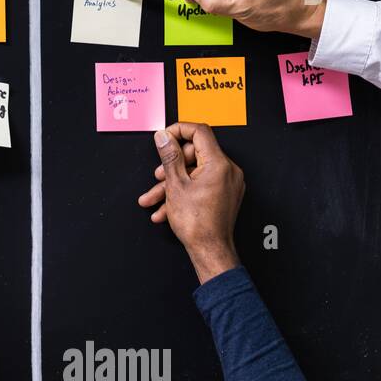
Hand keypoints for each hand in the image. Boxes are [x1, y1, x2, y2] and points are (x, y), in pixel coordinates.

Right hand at [137, 123, 244, 283]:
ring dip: (171, 184)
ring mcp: (228, 183)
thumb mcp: (175, 185)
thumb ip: (169, 157)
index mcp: (218, 164)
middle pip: (195, 153)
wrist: (210, 250)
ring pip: (194, 173)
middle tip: (157, 174)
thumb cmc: (196, 222)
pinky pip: (201, 185)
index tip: (163, 137)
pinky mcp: (224, 195)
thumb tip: (164, 136)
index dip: (179, 130)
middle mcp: (228, 170)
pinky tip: (164, 209)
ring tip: (152, 199)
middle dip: (171, 164)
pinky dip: (182, 192)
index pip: (200, 132)